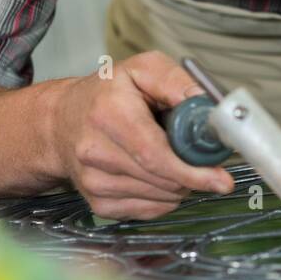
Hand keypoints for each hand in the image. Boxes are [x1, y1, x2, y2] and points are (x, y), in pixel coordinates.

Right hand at [51, 49, 233, 219]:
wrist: (60, 122)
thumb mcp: (141, 69)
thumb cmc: (105, 94)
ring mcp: (94, 182)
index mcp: (108, 113)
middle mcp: (96, 151)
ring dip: (180, 184)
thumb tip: (207, 107)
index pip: (155, 154)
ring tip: (171, 158)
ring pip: (161, 197)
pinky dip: (165, 196)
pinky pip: (149, 209)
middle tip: (204, 161)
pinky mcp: (98, 203)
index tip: (220, 179)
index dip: (192, 171)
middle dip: (194, 175)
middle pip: (162, 180)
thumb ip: (176, 82)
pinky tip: (156, 174)